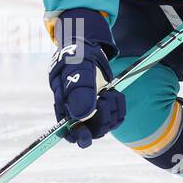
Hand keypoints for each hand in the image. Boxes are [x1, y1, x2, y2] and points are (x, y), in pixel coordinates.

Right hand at [48, 12, 124, 148]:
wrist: (88, 45)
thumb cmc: (76, 55)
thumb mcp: (77, 66)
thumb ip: (78, 90)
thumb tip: (79, 116)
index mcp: (63, 105)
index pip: (68, 132)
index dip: (77, 136)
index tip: (85, 135)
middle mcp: (77, 112)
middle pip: (91, 133)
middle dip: (101, 119)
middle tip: (104, 97)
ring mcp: (92, 111)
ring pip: (106, 126)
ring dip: (112, 110)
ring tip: (108, 91)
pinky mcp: (105, 108)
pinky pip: (117, 118)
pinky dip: (119, 107)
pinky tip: (114, 93)